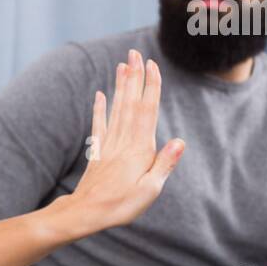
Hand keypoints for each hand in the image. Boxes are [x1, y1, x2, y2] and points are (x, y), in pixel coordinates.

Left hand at [66, 49, 185, 235]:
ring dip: (120, 86)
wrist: (86, 213)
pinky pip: (99, 125)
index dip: (150, 86)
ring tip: (122, 65)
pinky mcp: (98, 152)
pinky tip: (99, 94)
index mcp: (140, 148)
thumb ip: (164, 164)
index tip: (151, 64)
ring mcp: (108, 144)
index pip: (147, 110)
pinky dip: (99, 108)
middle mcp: (123, 141)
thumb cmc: (121, 205)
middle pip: (130, 103)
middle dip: (134, 77)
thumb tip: (180, 141)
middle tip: (134, 52)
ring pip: (116, 109)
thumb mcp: (150, 190)